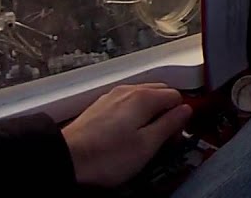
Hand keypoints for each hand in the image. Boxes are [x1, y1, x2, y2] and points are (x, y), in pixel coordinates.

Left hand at [60, 82, 192, 186]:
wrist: (65, 160)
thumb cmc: (104, 156)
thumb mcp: (147, 145)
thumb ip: (170, 125)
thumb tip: (185, 112)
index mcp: (144, 97)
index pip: (177, 96)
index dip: (180, 116)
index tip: (175, 134)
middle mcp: (128, 91)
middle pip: (160, 92)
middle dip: (167, 111)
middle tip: (164, 136)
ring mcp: (112, 97)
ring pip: (142, 97)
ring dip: (150, 112)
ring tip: (144, 137)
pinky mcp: (99, 107)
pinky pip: (126, 103)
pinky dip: (133, 114)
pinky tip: (126, 134)